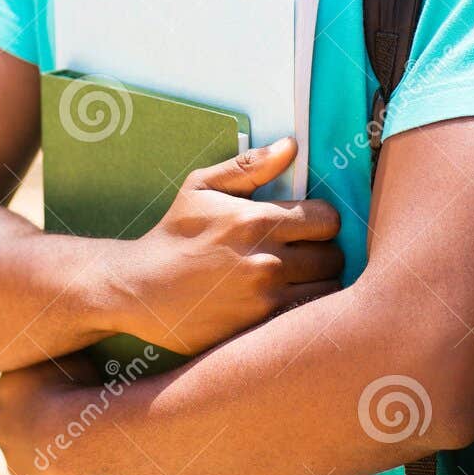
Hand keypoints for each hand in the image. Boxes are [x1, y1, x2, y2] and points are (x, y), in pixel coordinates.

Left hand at [0, 356, 100, 474]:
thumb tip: (70, 353)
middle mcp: (1, 429)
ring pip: (33, 456)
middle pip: (22, 426)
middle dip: (44, 424)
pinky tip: (85, 467)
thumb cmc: (74, 389)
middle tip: (76, 420)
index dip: (45, 391)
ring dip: (53, 452)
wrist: (75, 436)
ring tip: (84, 445)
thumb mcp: (70, 357)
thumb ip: (61, 361)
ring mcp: (13, 463)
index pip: (20, 391)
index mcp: (4, 393)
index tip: (67, 391)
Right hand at [112, 136, 343, 354]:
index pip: (328, 219)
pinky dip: (305, 309)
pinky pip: (306, 317)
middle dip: (323, 251)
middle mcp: (267, 260)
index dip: (322, 220)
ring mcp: (265, 299)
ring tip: (298, 277)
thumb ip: (250, 166)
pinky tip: (285, 300)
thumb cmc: (173, 234)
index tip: (308, 225)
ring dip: (318, 282)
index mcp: (257, 220)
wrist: (139, 289)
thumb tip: (291, 145)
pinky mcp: (260, 329)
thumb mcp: (202, 187)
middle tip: (304, 252)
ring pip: (327, 289)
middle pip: (334, 256)